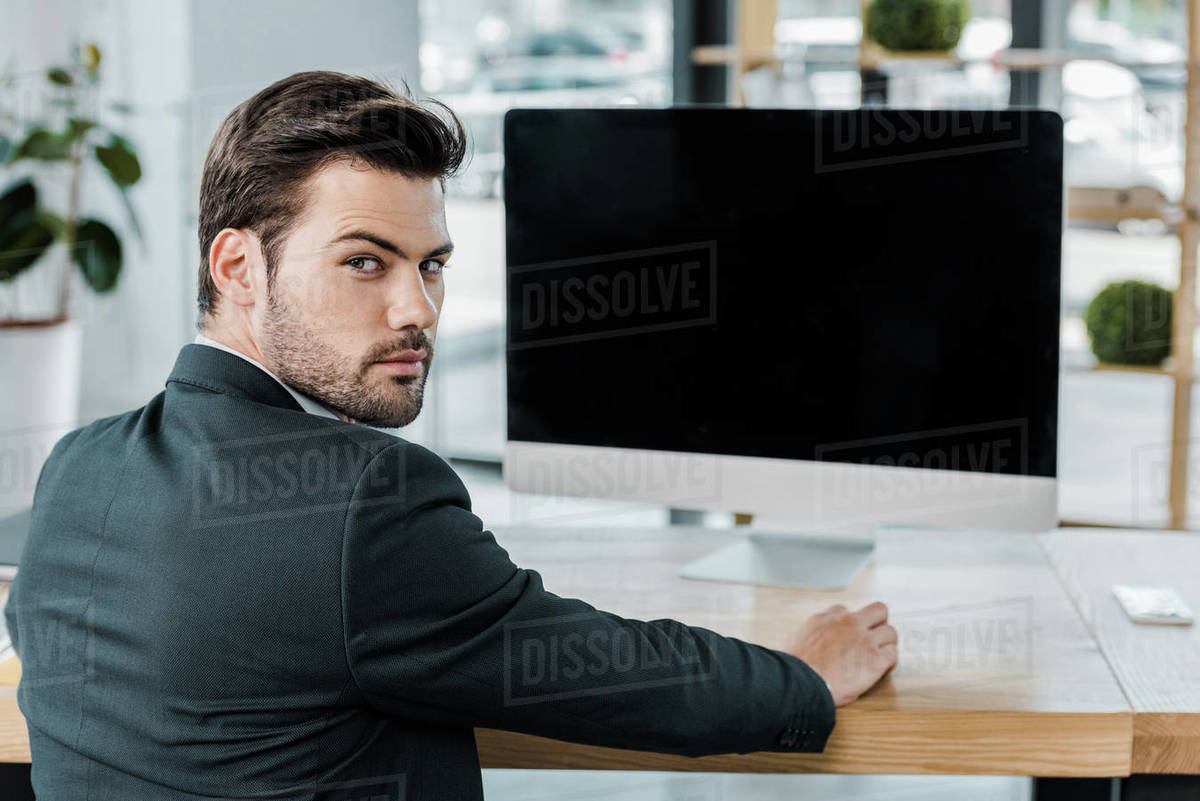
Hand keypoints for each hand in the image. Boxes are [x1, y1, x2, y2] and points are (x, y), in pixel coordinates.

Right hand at [783, 601, 897, 706]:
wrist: (800, 682)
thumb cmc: (795, 666)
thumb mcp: (795, 638)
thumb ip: (808, 633)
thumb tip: (804, 638)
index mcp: (829, 618)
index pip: (846, 611)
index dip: (849, 624)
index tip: (847, 636)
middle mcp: (850, 624)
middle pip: (878, 610)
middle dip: (879, 623)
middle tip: (873, 639)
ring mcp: (864, 641)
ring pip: (891, 632)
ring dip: (886, 644)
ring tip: (879, 657)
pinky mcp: (875, 660)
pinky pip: (893, 654)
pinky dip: (889, 662)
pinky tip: (881, 670)